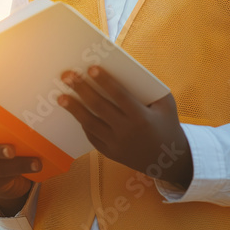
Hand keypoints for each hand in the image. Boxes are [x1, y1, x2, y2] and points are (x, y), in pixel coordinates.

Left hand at [58, 65, 192, 189]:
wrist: (168, 161)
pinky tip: (74, 112)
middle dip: (82, 90)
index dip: (105, 81)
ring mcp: (116, 144)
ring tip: (60, 97)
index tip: (90, 68)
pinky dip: (83, 123)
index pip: (119, 96)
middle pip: (99, 107)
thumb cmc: (167, 124)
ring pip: (90, 124)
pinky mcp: (110, 153)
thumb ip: (149, 88)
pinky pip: (92, 136)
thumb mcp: (166, 104)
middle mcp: (127, 131)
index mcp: (141, 116)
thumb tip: (122, 69)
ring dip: (74, 109)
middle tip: (67, 76)